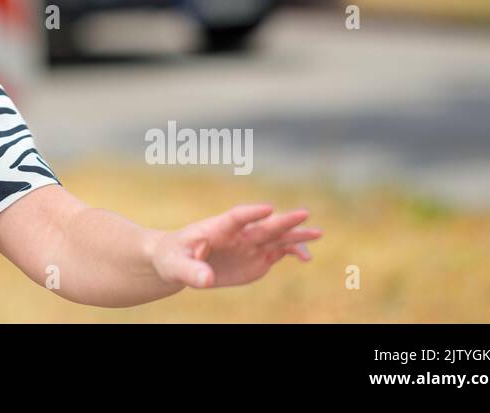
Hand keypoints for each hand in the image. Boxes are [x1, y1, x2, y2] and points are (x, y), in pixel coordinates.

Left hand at [148, 203, 321, 289]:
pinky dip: (293, 252)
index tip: (267, 209)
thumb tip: (206, 281)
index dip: (250, 213)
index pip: (235, 217)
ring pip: (276, 236)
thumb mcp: (175, 266)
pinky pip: (279, 252)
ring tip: (317, 233)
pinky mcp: (257, 256)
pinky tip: (305, 258)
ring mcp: (249, 244)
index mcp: (216, 228)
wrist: (179, 261)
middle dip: (282, 220)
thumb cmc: (172, 258)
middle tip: (304, 213)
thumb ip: (191, 271)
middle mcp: (237, 234)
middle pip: (263, 225)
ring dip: (296, 235)